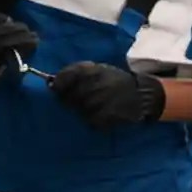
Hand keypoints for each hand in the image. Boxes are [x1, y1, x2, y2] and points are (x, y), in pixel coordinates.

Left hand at [50, 61, 165, 129]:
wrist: (140, 93)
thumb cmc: (114, 80)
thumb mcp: (97, 69)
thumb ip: (76, 73)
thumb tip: (52, 83)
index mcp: (90, 70)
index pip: (64, 78)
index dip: (58, 86)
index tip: (58, 90)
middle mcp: (93, 84)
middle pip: (68, 98)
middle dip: (70, 101)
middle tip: (81, 100)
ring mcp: (100, 101)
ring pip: (79, 111)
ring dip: (83, 111)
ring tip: (95, 106)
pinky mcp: (106, 116)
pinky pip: (90, 122)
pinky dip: (93, 120)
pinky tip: (102, 114)